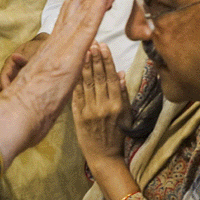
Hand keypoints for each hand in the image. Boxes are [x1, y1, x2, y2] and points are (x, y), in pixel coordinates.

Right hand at [0, 0, 129, 152]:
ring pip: (86, 2)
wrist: (14, 115)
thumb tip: (52, 67)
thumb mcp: (46, 85)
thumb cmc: (27, 106)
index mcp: (57, 45)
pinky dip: (96, 0)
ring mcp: (65, 41)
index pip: (79, 12)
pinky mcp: (69, 50)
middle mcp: (60, 37)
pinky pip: (86, 21)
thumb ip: (52, 72)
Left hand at [72, 43, 129, 168]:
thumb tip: (121, 73)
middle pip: (98, 77)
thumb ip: (124, 94)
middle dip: (95, 58)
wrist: (103, 157)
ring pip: (86, 83)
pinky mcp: (77, 116)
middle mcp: (103, 107)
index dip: (107, 60)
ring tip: (84, 50)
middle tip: (92, 42)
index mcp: (117, 105)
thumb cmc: (118, 135)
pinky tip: (73, 68)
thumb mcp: (126, 115)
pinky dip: (75, 80)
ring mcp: (89, 111)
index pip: (111, 78)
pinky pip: (76, 95)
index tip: (104, 46)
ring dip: (84, 65)